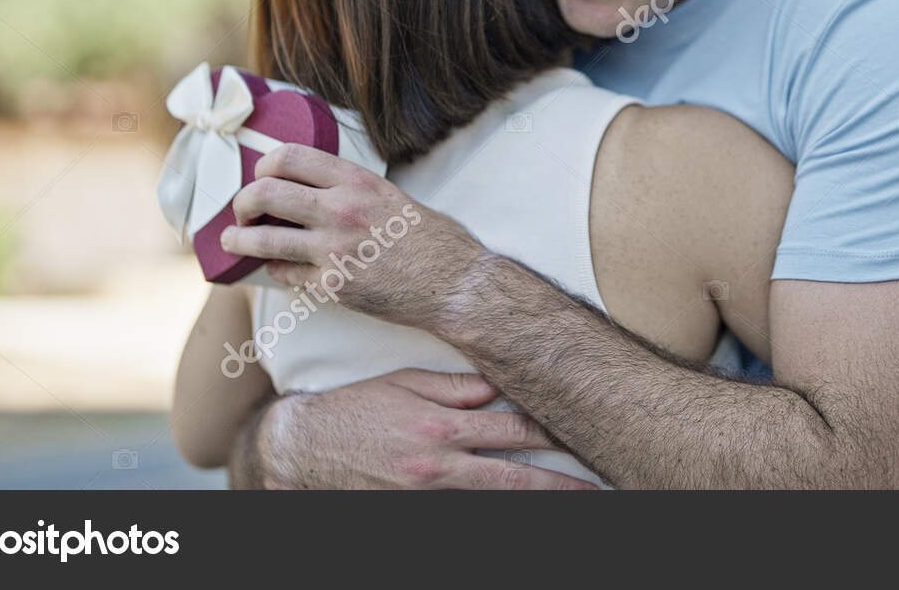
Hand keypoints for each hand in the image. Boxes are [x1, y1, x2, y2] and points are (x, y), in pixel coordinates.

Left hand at [221, 143, 484, 330]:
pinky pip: (286, 274)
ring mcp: (333, 250)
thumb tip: (313, 188)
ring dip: (240, 239)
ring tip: (233, 241)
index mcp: (357, 182)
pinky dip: (277, 270)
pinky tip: (279, 268)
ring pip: (263, 239)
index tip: (260, 174)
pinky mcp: (332, 286)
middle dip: (242, 201)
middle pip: (265, 193)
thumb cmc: (433, 240)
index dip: (264, 164)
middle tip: (240, 210)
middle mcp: (341, 211)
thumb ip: (352, 190)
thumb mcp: (393, 197)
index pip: (289, 157)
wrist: (454, 285)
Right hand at [251, 368, 598, 489]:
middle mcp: (438, 467)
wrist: (301, 451)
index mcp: (441, 427)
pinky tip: (517, 506)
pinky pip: (462, 513)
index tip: (584, 437)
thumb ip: (455, 387)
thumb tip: (499, 386)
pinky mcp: (414, 512)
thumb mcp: (404, 384)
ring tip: (571, 501)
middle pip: (516, 480)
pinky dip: (490, 511)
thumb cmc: (354, 411)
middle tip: (597, 490)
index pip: (513, 430)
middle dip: (562, 486)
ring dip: (532, 501)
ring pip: (493, 503)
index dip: (554, 434)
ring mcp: (427, 497)